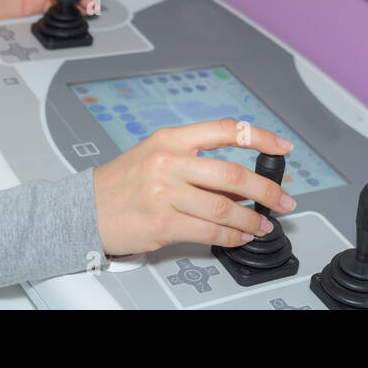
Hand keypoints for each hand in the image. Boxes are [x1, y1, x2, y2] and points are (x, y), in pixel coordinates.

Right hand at [92, 119, 295, 255]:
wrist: (84, 210)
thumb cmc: (121, 183)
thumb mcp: (156, 156)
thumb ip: (196, 163)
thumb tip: (239, 183)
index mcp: (170, 139)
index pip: (225, 130)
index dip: (260, 138)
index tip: (281, 147)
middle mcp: (169, 162)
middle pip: (233, 174)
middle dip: (266, 190)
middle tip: (283, 199)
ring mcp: (165, 194)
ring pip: (225, 208)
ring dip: (252, 220)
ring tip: (263, 225)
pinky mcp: (163, 224)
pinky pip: (210, 232)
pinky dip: (232, 237)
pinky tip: (240, 236)